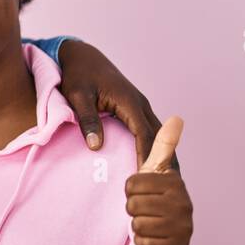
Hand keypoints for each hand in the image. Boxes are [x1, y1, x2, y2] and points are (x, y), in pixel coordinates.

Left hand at [57, 39, 173, 170]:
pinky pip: (148, 131)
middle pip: (158, 137)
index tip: (147, 176)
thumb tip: (96, 146)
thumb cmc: (77, 75)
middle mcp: (140, 104)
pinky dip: (153, 147)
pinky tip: (151, 164)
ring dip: (162, 155)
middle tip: (166, 188)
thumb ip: (87, 119)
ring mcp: (139, 106)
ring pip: (156, 134)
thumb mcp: (77, 96)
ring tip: (164, 182)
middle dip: (163, 160)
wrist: (82, 56)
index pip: (144, 134)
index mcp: (129, 101)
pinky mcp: (134, 109)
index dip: (147, 155)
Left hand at [125, 116, 192, 244]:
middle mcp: (184, 203)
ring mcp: (183, 226)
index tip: (143, 190)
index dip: (131, 189)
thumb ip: (164, 145)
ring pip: (137, 224)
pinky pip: (143, 243)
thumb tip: (177, 117)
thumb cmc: (157, 197)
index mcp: (175, 182)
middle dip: (133, 207)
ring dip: (137, 225)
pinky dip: (142, 241)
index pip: (133, 184)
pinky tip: (153, 237)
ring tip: (150, 221)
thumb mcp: (157, 170)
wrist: (169, 235)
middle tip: (146, 208)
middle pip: (133, 204)